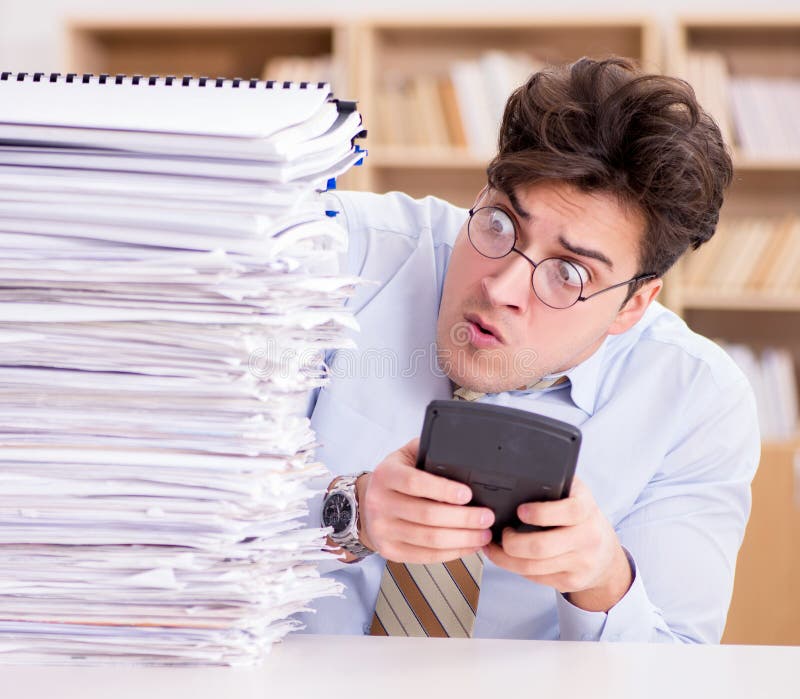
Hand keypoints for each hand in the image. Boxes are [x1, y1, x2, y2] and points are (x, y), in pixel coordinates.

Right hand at [357, 437, 494, 563]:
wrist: (364, 505)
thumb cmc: (393, 479)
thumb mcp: (404, 456)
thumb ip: (427, 450)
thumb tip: (459, 447)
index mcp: (385, 475)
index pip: (414, 483)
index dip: (443, 489)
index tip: (467, 494)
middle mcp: (380, 503)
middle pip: (427, 515)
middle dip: (463, 518)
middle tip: (486, 517)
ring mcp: (383, 530)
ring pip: (429, 539)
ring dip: (462, 538)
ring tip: (483, 534)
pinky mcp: (390, 551)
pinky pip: (425, 556)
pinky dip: (451, 553)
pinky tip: (468, 546)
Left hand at [482, 477, 632, 611]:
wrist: (605, 555)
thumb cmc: (581, 519)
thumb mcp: (575, 496)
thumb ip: (554, 486)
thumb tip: (519, 479)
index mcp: (587, 509)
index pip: (569, 511)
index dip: (541, 512)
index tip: (520, 511)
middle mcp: (587, 537)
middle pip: (542, 546)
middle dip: (512, 542)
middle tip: (502, 532)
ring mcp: (580, 562)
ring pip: (533, 566)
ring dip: (506, 558)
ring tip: (495, 547)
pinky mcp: (571, 581)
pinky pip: (536, 577)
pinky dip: (516, 568)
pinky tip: (508, 559)